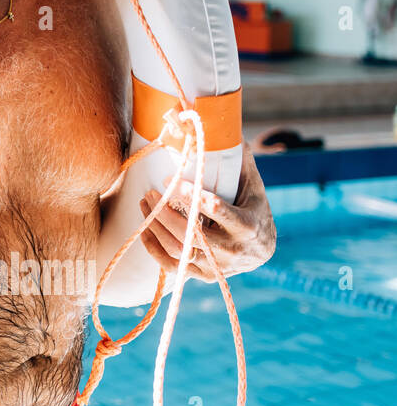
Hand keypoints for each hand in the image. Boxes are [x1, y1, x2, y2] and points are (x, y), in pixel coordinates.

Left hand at [138, 142, 275, 282]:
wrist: (262, 248)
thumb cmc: (253, 208)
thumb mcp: (253, 186)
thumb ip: (239, 162)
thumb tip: (224, 129)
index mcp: (247, 226)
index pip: (216, 210)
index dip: (192, 195)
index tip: (172, 180)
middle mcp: (232, 250)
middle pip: (191, 233)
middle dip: (165, 212)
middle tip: (150, 192)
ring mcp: (217, 266)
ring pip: (179, 250)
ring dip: (156, 227)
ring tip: (144, 203)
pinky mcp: (203, 277)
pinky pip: (173, 267)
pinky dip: (154, 249)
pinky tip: (144, 229)